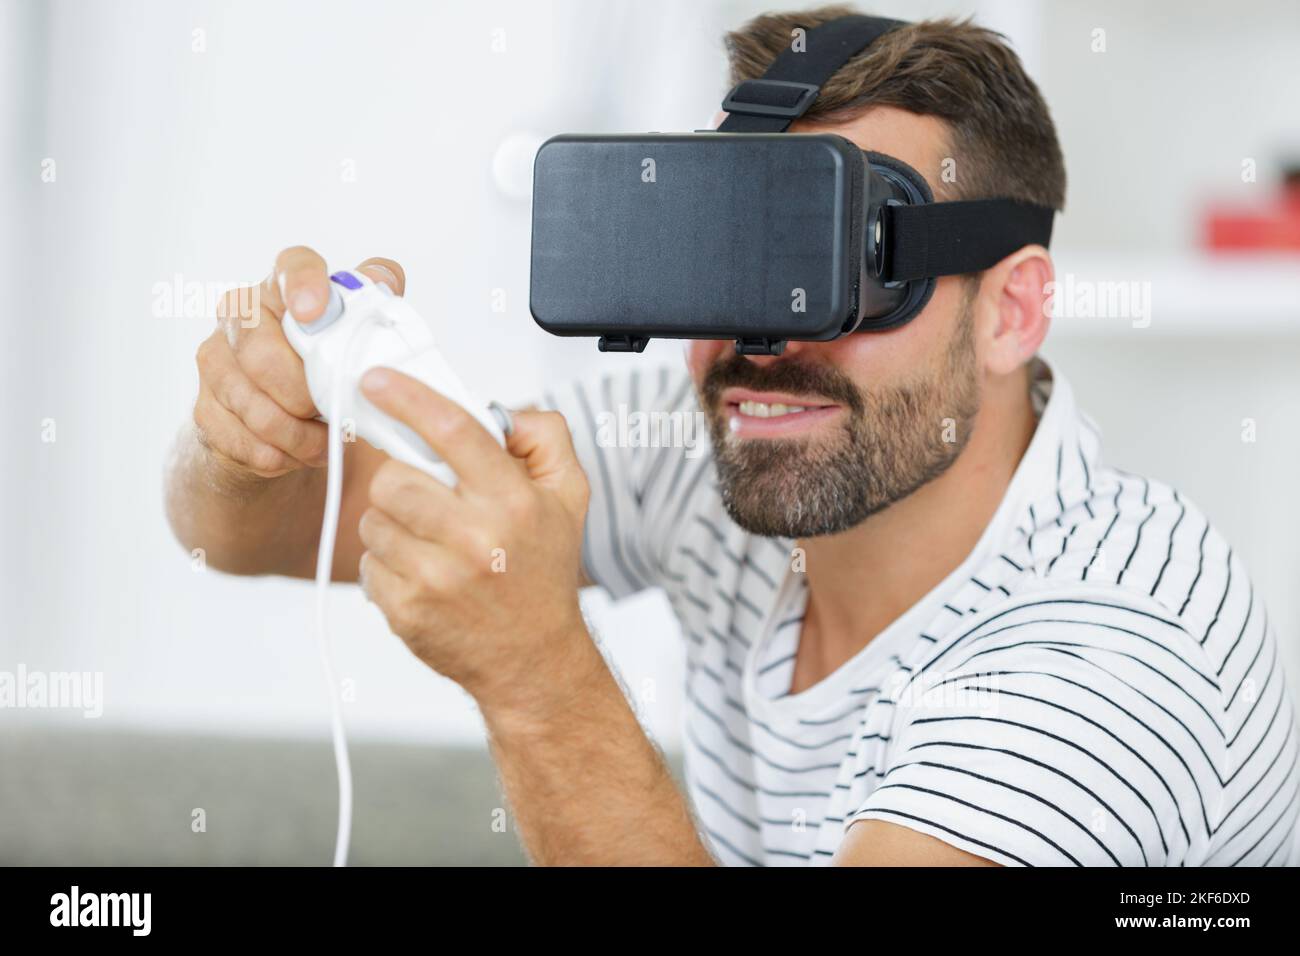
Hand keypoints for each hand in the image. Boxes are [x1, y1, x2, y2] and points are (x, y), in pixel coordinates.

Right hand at [192, 246, 404, 478]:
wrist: (277, 423)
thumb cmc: (319, 369)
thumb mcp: (351, 335)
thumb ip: (371, 303)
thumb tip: (386, 280)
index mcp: (284, 289)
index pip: (291, 267)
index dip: (303, 285)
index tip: (314, 313)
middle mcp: (241, 316)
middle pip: (264, 356)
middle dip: (306, 395)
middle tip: (334, 412)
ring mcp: (215, 362)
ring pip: (255, 407)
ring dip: (300, 436)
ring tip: (326, 442)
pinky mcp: (205, 409)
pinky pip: (246, 442)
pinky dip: (281, 457)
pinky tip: (297, 452)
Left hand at [356, 368, 592, 713]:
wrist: (534, 659)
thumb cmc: (542, 574)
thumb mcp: (569, 496)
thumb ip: (544, 437)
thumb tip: (501, 410)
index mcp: (513, 501)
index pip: (452, 430)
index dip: (408, 398)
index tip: (377, 381)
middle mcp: (476, 538)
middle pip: (395, 478)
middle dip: (403, 480)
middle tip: (427, 497)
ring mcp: (437, 578)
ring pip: (374, 519)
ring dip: (393, 523)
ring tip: (429, 540)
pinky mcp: (408, 610)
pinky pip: (368, 563)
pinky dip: (387, 564)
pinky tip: (421, 573)